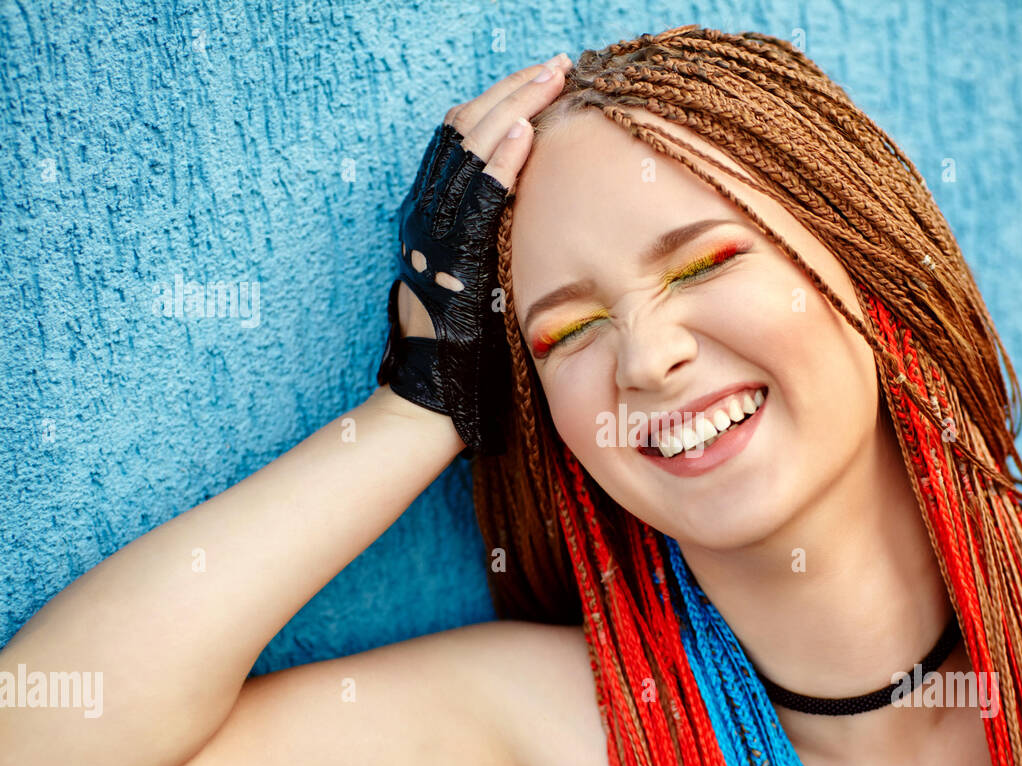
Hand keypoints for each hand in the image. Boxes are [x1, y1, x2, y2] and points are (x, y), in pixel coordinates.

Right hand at [378, 51, 572, 457]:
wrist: (429, 399)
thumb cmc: (460, 350)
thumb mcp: (469, 281)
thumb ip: (484, 243)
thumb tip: (522, 218)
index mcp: (426, 217)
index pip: (457, 141)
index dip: (496, 102)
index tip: (538, 82)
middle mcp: (421, 217)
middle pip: (463, 132)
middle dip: (511, 91)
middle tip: (555, 66)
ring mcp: (431, 237)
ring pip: (467, 154)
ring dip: (512, 108)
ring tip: (550, 78)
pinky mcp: (449, 261)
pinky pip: (475, 200)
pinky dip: (499, 161)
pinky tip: (525, 129)